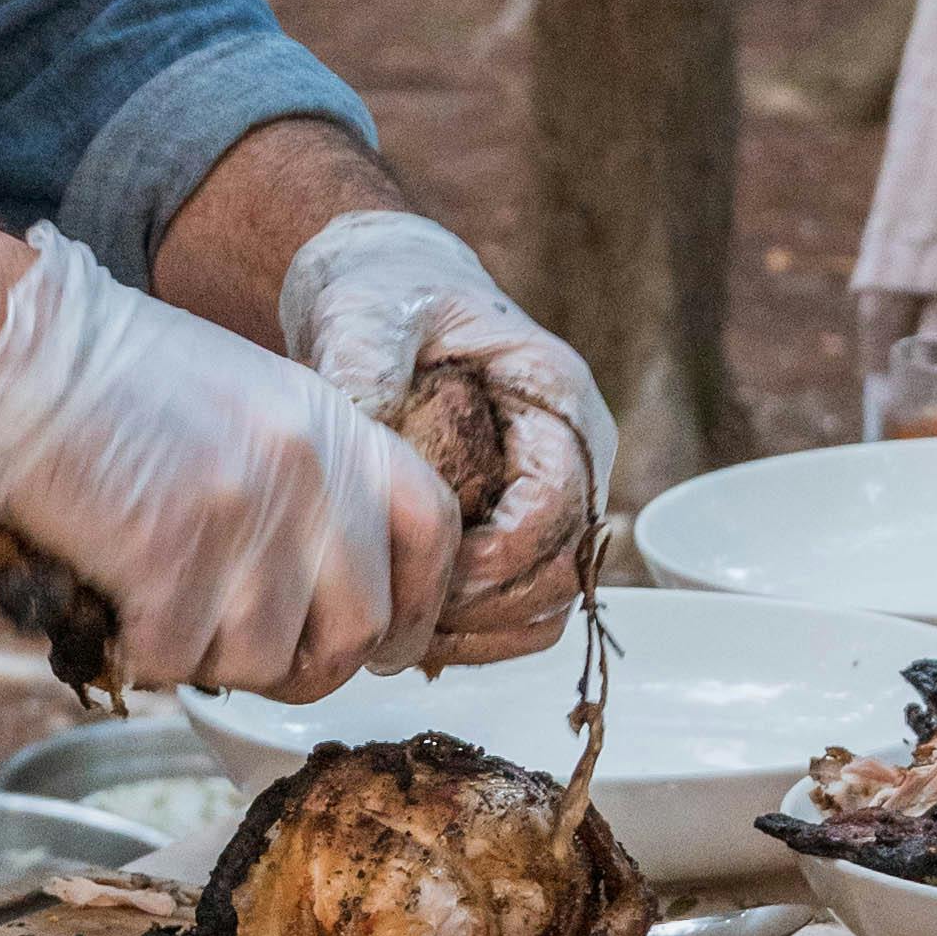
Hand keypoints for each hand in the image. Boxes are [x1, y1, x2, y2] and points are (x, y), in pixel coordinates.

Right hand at [0, 224, 458, 703]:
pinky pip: (178, 660)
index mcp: (336, 426)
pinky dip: (140, 654)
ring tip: (159, 611)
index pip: (433, 533)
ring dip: (209, 659)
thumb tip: (326, 587)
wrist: (20, 347)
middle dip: (304, 665)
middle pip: (360, 627)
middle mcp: (309, 471)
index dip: (419, 609)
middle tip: (243, 653)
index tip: (384, 647)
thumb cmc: (114, 380)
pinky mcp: (173, 557)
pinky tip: (114, 608)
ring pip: (265, 660)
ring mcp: (246, 516)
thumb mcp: (250, 403)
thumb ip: (305, 481)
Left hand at [272, 209, 615, 657]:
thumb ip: (366, 362)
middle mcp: (573, 457)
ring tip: (399, 633)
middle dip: (487, 610)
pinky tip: (406, 628)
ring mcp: (552, 500)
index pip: (558, 507)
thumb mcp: (367, 312)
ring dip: (482, 636)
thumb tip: (363, 428)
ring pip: (549, 605)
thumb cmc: (386, 297)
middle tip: (400, 619)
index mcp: (556, 400)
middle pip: (565, 573)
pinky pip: (518, 609)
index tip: (426, 571)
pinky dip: (473, 637)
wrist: (391, 297)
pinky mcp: (518, 532)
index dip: (499, 558)